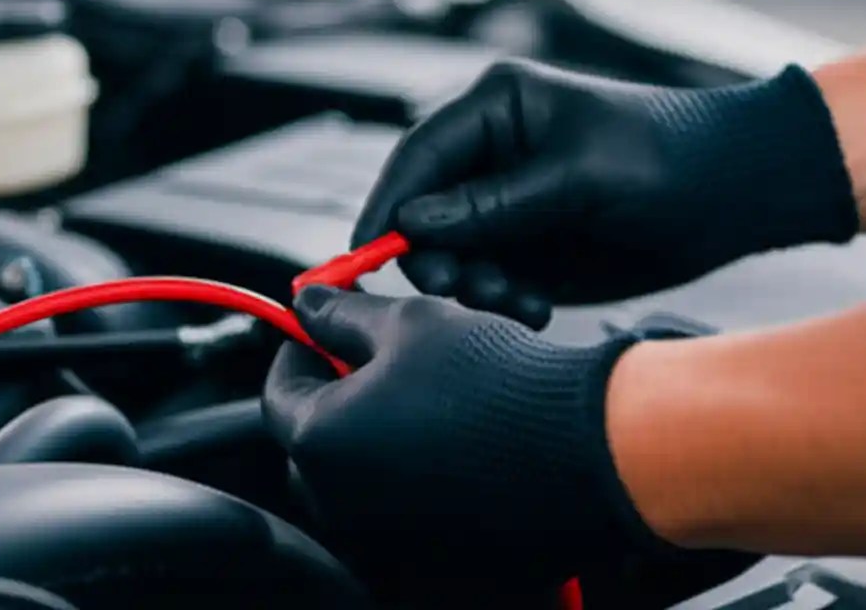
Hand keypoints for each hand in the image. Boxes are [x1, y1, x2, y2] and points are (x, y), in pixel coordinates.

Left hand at [263, 286, 662, 588]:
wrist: (588, 451)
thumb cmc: (494, 380)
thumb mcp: (408, 321)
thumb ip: (344, 315)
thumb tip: (309, 306)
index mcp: (317, 442)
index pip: (277, 391)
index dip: (299, 348)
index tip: (322, 327)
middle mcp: (340, 504)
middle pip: (313, 441)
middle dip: (335, 395)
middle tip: (374, 359)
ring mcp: (386, 538)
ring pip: (358, 478)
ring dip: (375, 436)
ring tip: (425, 395)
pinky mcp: (434, 558)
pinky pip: (404, 511)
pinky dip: (416, 476)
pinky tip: (457, 439)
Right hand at [353, 60, 857, 323]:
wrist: (737, 196)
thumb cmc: (668, 159)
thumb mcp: (579, 176)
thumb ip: (493, 202)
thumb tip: (412, 224)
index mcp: (495, 110)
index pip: (417, 158)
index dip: (386, 208)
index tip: (364, 257)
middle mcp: (490, 157)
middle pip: (423, 214)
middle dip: (434, 256)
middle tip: (463, 286)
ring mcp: (507, 206)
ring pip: (452, 256)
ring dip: (473, 286)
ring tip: (518, 299)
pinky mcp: (529, 249)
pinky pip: (488, 283)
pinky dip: (501, 303)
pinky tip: (536, 308)